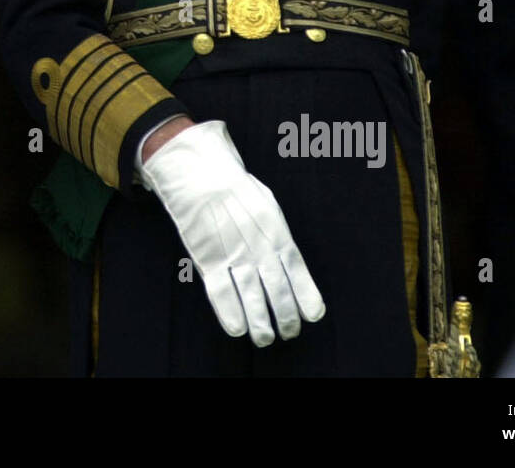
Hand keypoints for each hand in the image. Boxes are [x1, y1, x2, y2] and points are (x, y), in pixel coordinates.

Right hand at [139, 119, 325, 345]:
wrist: (201, 175)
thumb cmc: (236, 190)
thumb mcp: (266, 205)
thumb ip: (276, 233)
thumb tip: (286, 260)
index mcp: (275, 231)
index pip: (295, 269)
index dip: (305, 294)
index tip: (313, 315)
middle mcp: (257, 246)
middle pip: (276, 289)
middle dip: (285, 315)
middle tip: (289, 332)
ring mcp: (233, 254)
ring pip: (250, 295)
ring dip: (260, 321)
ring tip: (264, 339)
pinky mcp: (209, 258)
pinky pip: (220, 291)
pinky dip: (229, 312)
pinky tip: (237, 328)